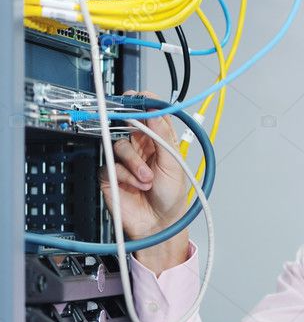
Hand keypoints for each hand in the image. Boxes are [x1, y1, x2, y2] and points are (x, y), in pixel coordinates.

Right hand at [98, 89, 186, 240]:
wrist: (158, 224)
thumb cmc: (171, 198)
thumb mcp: (174, 165)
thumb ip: (163, 137)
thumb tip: (156, 111)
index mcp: (158, 142)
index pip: (149, 115)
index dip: (143, 104)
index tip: (139, 97)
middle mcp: (140, 148)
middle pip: (128, 124)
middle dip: (130, 125)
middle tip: (132, 122)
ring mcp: (124, 160)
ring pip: (120, 145)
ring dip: (135, 163)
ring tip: (147, 179)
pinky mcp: (110, 173)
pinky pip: (111, 164)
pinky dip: (125, 174)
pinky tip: (136, 185)